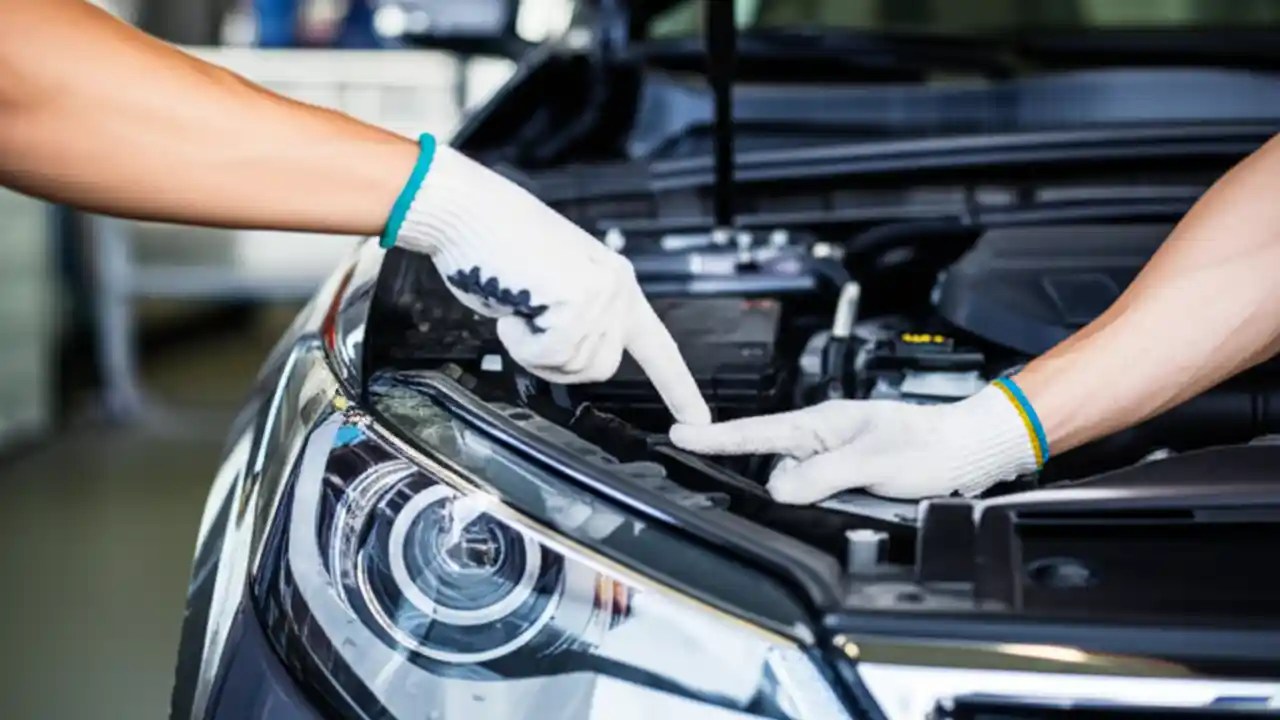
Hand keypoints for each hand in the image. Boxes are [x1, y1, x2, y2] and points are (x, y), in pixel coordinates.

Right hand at [394, 145, 710, 424]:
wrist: (467, 213)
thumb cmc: (493, 249)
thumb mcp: (551, 293)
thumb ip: (575, 325)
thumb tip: (571, 357)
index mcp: (616, 285)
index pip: (658, 348)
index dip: (678, 389)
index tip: (698, 421)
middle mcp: (618, 288)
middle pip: (599, 370)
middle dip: (554, 361)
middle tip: (525, 324)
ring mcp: (604, 292)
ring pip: (575, 366)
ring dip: (534, 350)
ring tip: (518, 307)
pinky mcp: (582, 298)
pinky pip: (552, 354)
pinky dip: (522, 343)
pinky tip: (512, 309)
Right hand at [669, 386, 1039, 502]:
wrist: (971, 450)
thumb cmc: (929, 446)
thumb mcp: (869, 462)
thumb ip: (819, 476)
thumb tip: (779, 490)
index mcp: (822, 423)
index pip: (758, 431)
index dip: (716, 436)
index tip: (680, 434)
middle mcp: (825, 436)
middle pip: (778, 466)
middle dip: (784, 486)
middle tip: (826, 491)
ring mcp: (838, 454)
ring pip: (802, 483)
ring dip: (817, 496)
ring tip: (862, 491)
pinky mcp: (853, 472)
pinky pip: (824, 490)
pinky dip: (832, 499)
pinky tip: (861, 500)